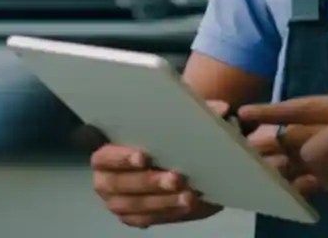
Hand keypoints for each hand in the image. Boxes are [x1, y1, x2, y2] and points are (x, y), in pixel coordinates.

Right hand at [89, 100, 226, 228]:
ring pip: (135, 206)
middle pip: (120, 184)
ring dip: (163, 202)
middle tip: (176, 178)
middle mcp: (106, 180)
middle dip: (149, 182)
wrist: (172, 163)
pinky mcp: (133, 218)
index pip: (104, 156)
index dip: (121, 157)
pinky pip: (147, 219)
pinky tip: (186, 206)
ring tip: (188, 196)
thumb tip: (222, 109)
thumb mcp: (178, 123)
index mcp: (107, 154)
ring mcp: (118, 202)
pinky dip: (168, 212)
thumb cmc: (164, 138)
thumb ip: (197, 113)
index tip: (144, 156)